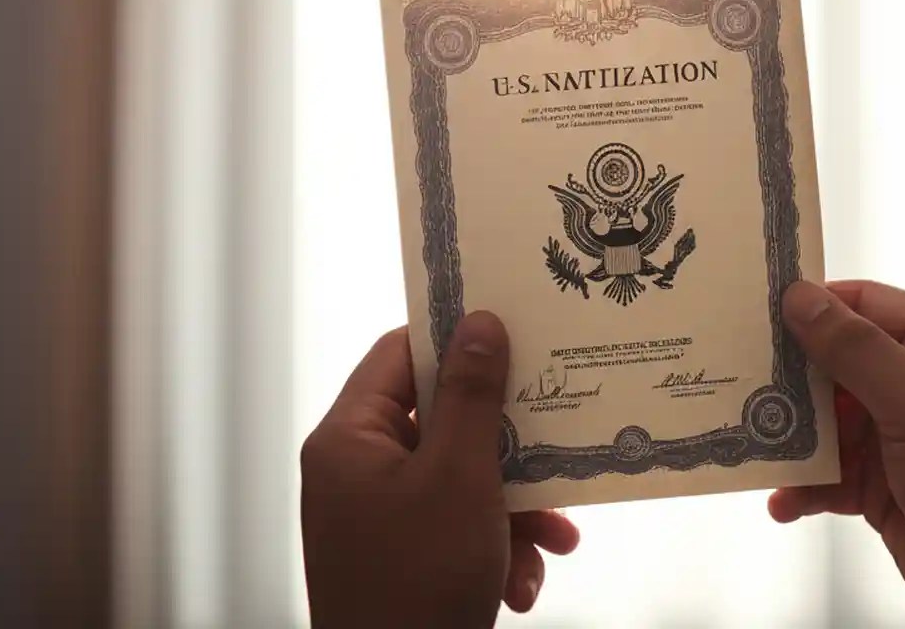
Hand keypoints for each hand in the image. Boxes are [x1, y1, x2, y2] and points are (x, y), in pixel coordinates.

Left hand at [300, 313, 578, 627]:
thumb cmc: (418, 582)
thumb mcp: (459, 478)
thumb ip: (473, 396)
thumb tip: (480, 322)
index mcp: (349, 439)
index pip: (400, 356)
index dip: (455, 341)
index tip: (515, 333)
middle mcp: (357, 472)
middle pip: (442, 422)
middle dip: (507, 448)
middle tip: (555, 439)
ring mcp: (379, 517)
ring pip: (461, 479)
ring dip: (515, 508)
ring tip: (553, 538)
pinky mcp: (403, 556)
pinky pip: (458, 526)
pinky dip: (497, 548)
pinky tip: (522, 583)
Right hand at [772, 281, 904, 628]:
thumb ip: (856, 349)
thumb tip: (801, 296)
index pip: (870, 304)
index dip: (816, 304)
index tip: (756, 308)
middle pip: (839, 363)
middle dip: (792, 378)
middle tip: (738, 377)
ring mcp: (903, 438)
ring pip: (829, 422)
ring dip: (794, 439)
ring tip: (752, 446)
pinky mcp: (885, 487)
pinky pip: (831, 474)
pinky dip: (806, 487)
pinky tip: (783, 501)